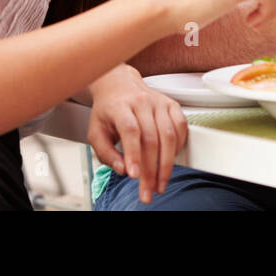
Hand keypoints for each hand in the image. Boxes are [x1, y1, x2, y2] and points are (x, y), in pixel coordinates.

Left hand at [86, 65, 187, 204]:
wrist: (120, 85)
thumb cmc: (107, 110)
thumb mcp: (95, 132)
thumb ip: (105, 153)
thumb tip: (122, 169)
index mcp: (120, 107)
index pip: (130, 131)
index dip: (134, 154)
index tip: (135, 175)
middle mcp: (142, 103)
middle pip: (151, 138)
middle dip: (151, 169)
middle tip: (148, 191)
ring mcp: (159, 102)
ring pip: (169, 135)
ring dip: (166, 163)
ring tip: (161, 182)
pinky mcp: (172, 104)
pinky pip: (181, 127)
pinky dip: (178, 147)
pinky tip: (170, 159)